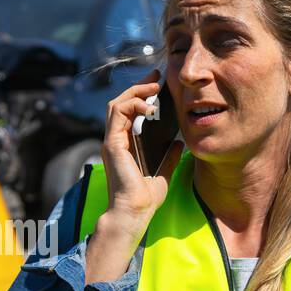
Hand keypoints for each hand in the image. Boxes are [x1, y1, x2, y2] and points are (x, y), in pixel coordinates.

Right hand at [85, 68, 184, 283]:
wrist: (135, 212)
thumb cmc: (145, 199)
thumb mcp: (163, 173)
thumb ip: (169, 157)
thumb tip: (179, 143)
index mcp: (125, 146)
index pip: (129, 113)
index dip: (142, 95)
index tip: (158, 85)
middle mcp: (115, 141)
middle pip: (122, 103)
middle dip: (139, 87)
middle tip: (156, 77)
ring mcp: (111, 141)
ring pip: (117, 104)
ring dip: (135, 91)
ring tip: (153, 86)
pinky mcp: (111, 143)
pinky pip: (118, 114)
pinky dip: (132, 104)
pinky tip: (149, 105)